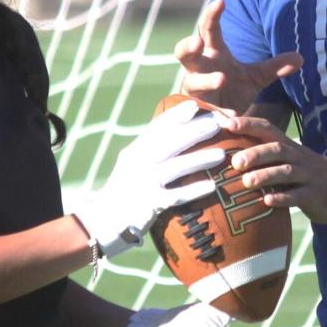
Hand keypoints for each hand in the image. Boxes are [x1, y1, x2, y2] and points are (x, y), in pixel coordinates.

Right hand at [76, 99, 226, 258]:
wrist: (105, 220)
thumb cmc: (125, 189)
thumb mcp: (132, 164)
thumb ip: (150, 149)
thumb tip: (175, 132)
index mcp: (135, 150)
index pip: (157, 127)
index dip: (177, 115)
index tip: (195, 105)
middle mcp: (139, 162)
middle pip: (171, 142)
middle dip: (196, 131)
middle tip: (219, 124)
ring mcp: (144, 182)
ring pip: (177, 166)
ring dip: (201, 159)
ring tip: (222, 154)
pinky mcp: (150, 203)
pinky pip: (177, 195)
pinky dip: (194, 190)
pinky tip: (212, 186)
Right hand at [175, 0, 301, 113]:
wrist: (225, 118)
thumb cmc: (234, 89)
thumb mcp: (256, 77)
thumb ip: (274, 67)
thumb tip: (301, 58)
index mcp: (213, 53)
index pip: (209, 29)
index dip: (212, 15)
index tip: (221, 1)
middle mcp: (199, 68)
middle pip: (184, 52)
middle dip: (188, 46)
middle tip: (197, 42)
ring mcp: (194, 89)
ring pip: (191, 81)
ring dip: (205, 80)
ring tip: (222, 79)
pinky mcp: (195, 109)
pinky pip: (199, 109)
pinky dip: (212, 110)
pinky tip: (226, 115)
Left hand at [222, 114, 326, 224]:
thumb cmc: (304, 172)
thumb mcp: (288, 157)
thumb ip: (263, 150)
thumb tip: (227, 138)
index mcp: (288, 145)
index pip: (268, 129)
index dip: (249, 124)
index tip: (227, 125)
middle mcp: (298, 157)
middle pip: (277, 150)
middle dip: (256, 154)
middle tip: (235, 162)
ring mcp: (308, 175)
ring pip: (287, 172)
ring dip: (266, 175)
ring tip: (246, 182)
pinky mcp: (314, 195)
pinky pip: (298, 196)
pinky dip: (283, 198)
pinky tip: (267, 201)